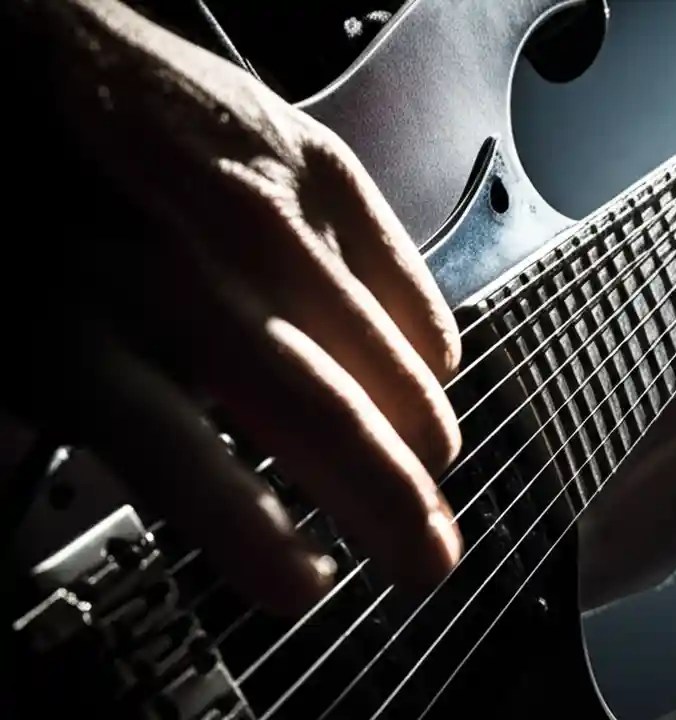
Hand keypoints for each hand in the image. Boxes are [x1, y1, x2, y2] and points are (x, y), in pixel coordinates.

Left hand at [1, 0, 460, 614]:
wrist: (29, 38)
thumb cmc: (11, 202)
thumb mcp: (11, 339)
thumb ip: (104, 421)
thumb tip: (208, 497)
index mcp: (75, 335)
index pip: (191, 473)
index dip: (263, 547)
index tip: (307, 587)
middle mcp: (181, 277)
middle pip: (324, 422)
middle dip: (393, 511)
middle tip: (429, 559)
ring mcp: (266, 215)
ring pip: (388, 361)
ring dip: (425, 439)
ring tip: (434, 477)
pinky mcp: (320, 167)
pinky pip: (411, 282)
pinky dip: (429, 344)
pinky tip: (425, 371)